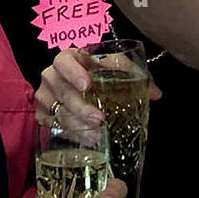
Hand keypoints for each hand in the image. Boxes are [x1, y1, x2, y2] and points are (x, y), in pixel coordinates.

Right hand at [35, 48, 162, 129]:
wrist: (77, 88)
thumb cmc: (97, 75)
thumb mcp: (115, 69)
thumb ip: (135, 75)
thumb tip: (155, 93)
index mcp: (68, 59)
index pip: (64, 61)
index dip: (73, 72)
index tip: (87, 85)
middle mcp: (52, 76)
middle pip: (62, 91)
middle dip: (81, 106)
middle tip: (100, 118)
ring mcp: (45, 96)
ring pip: (58, 111)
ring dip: (78, 124)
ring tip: (98, 134)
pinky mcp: (42, 115)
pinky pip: (53, 126)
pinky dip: (70, 134)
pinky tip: (86, 139)